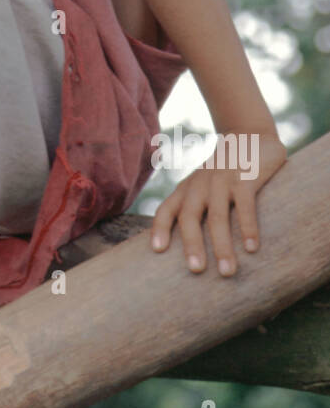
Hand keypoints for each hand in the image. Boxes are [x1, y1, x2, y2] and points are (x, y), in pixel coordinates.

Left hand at [150, 132, 287, 275]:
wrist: (251, 135)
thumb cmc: (224, 172)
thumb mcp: (204, 186)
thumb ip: (197, 209)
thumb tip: (190, 249)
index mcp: (187, 189)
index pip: (166, 209)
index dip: (159, 228)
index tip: (156, 250)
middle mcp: (200, 185)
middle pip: (190, 217)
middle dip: (192, 245)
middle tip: (196, 271)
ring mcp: (222, 180)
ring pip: (218, 216)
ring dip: (222, 245)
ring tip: (227, 272)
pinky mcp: (245, 178)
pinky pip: (245, 206)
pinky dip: (247, 227)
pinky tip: (251, 248)